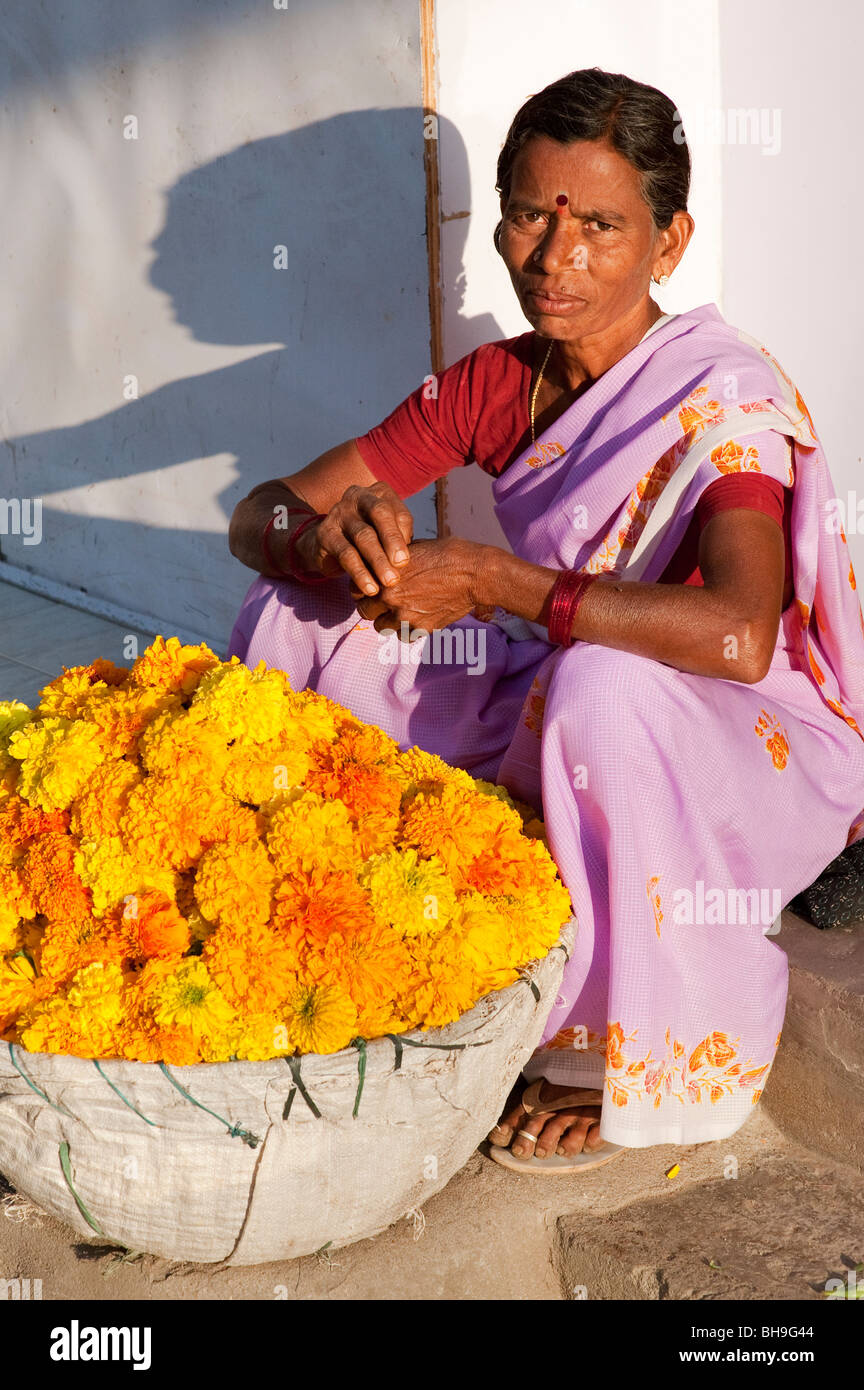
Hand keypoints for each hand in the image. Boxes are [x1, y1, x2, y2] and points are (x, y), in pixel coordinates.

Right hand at [295, 480, 413, 590]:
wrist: (327, 545)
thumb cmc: (369, 539)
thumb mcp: (388, 535)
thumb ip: (402, 540)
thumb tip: (419, 559)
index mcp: (380, 493)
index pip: (399, 512)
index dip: (406, 535)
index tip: (409, 559)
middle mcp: (358, 496)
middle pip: (380, 514)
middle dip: (393, 540)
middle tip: (403, 564)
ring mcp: (339, 513)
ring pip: (363, 535)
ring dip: (378, 561)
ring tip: (390, 582)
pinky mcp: (325, 533)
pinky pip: (346, 553)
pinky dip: (360, 573)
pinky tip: (370, 588)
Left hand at [351, 537, 486, 635]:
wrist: (474, 573)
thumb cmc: (447, 554)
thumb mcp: (413, 548)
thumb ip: (393, 561)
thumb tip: (381, 563)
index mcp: (385, 576)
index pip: (356, 589)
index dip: (363, 589)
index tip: (371, 588)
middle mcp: (391, 599)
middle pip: (365, 612)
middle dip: (372, 606)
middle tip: (383, 602)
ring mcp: (406, 617)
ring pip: (382, 628)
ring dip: (388, 621)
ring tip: (399, 612)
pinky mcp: (423, 629)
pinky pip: (404, 638)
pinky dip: (406, 631)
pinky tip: (414, 620)